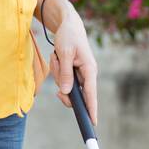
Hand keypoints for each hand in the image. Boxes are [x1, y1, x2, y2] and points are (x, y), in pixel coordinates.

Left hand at [49, 11, 97, 125]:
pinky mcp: (72, 73)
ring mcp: (79, 75)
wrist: (68, 25)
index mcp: (90, 70)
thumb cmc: (69, 37)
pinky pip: (61, 79)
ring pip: (65, 86)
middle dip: (62, 83)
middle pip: (74, 93)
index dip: (91, 109)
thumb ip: (66, 74)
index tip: (92, 123)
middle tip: (58, 66)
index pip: (91, 94)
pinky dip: (56, 69)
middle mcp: (87, 75)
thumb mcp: (65, 54)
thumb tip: (65, 92)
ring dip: (57, 72)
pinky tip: (57, 57)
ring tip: (58, 56)